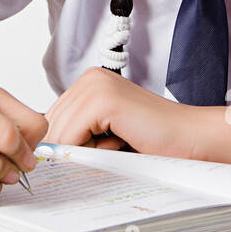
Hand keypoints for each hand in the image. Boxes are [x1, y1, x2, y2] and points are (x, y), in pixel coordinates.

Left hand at [45, 66, 201, 157]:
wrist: (192, 140)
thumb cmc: (155, 142)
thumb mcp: (104, 136)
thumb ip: (75, 136)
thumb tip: (38, 153)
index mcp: (88, 82)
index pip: (50, 120)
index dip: (65, 144)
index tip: (95, 151)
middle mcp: (89, 78)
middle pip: (50, 127)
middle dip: (75, 148)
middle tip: (115, 145)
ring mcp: (95, 85)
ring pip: (59, 134)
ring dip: (87, 151)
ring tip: (120, 142)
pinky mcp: (103, 99)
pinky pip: (70, 138)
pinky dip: (92, 152)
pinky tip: (122, 141)